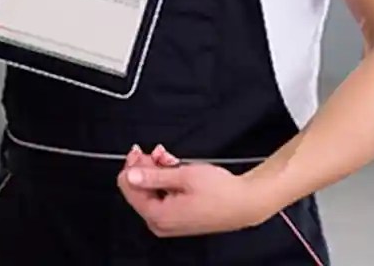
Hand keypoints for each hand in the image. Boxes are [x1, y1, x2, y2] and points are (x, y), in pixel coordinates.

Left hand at [117, 145, 273, 237]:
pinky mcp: (177, 217)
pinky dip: (166, 180)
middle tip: (160, 153)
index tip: (139, 151)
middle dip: (147, 166)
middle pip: (138, 189)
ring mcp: (168, 222)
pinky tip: (175, 169)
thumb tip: (131, 174)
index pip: (128, 188)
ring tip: (171, 159)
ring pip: (150, 190)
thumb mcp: (183, 176)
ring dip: (157, 170)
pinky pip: (162, 196)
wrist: (246, 203)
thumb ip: (153, 175)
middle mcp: (160, 223)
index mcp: (158, 216)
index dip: (133, 165)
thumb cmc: (221, 192)